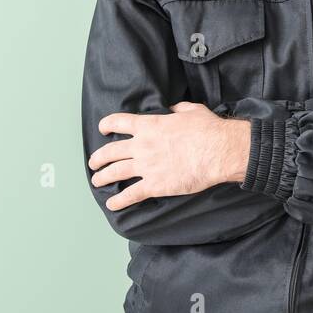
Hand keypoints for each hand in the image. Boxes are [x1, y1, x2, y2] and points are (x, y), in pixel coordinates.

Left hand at [88, 101, 250, 210]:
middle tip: (94, 162)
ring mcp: (146, 167)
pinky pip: (131, 194)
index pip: (119, 122)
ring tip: (97, 181)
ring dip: (103, 177)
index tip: (103, 129)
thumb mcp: (191, 110)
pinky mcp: (155, 185)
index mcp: (150, 126)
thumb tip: (172, 109)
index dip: (107, 125)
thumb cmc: (208, 129)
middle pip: (111, 151)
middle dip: (99, 157)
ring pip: (116, 173)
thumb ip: (177, 109)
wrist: (218, 151)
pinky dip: (119, 200)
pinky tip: (112, 204)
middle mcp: (142, 146)